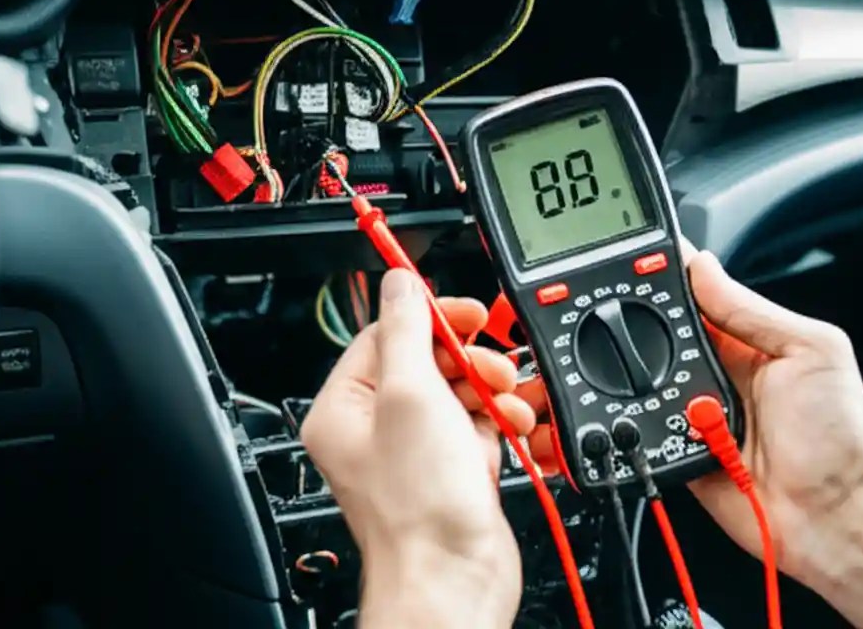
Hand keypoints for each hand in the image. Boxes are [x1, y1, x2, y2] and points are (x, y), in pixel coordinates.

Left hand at [302, 269, 534, 628]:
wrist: (454, 579)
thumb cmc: (419, 507)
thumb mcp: (412, 394)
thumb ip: (408, 330)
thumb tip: (400, 281)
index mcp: (345, 407)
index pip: (384, 336)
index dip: (429, 319)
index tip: (466, 313)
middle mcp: (375, 430)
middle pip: (427, 363)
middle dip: (469, 361)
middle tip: (494, 365)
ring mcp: (415, 454)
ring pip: (458, 395)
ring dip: (491, 391)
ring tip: (508, 403)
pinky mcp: (452, 474)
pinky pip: (477, 429)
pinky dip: (501, 423)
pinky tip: (517, 427)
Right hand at [526, 249, 862, 584]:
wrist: (831, 518)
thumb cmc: (839, 440)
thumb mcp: (811, 351)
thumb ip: (752, 311)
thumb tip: (703, 267)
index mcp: (748, 341)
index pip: (696, 295)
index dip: (667, 275)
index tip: (638, 259)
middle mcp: (717, 373)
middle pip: (659, 336)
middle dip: (645, 329)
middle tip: (640, 325)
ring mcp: (694, 412)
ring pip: (641, 381)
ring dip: (644, 381)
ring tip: (682, 393)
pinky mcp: (675, 449)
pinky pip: (639, 428)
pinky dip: (638, 422)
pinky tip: (663, 421)